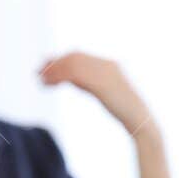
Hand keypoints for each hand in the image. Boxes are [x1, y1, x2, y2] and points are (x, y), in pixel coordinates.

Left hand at [39, 51, 154, 137]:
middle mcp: (106, 64)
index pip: (79, 55)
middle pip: (73, 57)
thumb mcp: (102, 93)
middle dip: (54, 64)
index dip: (60, 59)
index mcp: (109, 64)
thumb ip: (87, 83)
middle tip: (38, 72)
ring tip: (41, 80)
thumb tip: (68, 78)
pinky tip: (49, 85)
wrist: (140, 122)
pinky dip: (58, 78)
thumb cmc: (123, 112)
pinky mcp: (101, 83)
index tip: (45, 67)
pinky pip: (74, 75)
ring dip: (53, 71)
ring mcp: (105, 72)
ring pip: (72, 65)